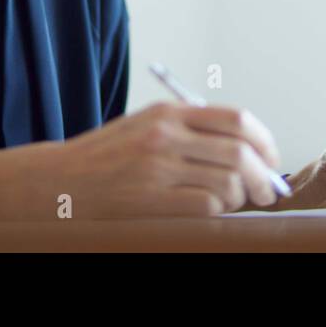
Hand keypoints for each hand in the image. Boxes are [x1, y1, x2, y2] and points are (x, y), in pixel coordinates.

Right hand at [0, 101, 283, 220]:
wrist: (55, 183)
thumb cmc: (101, 160)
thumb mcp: (142, 127)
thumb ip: (186, 130)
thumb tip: (242, 148)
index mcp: (168, 113)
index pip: (236, 119)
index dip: (264, 141)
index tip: (270, 158)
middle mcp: (166, 135)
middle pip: (240, 152)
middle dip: (263, 176)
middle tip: (266, 191)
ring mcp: (158, 168)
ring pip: (229, 182)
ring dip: (239, 198)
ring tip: (230, 203)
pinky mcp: (151, 199)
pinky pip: (207, 206)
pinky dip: (218, 212)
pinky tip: (209, 213)